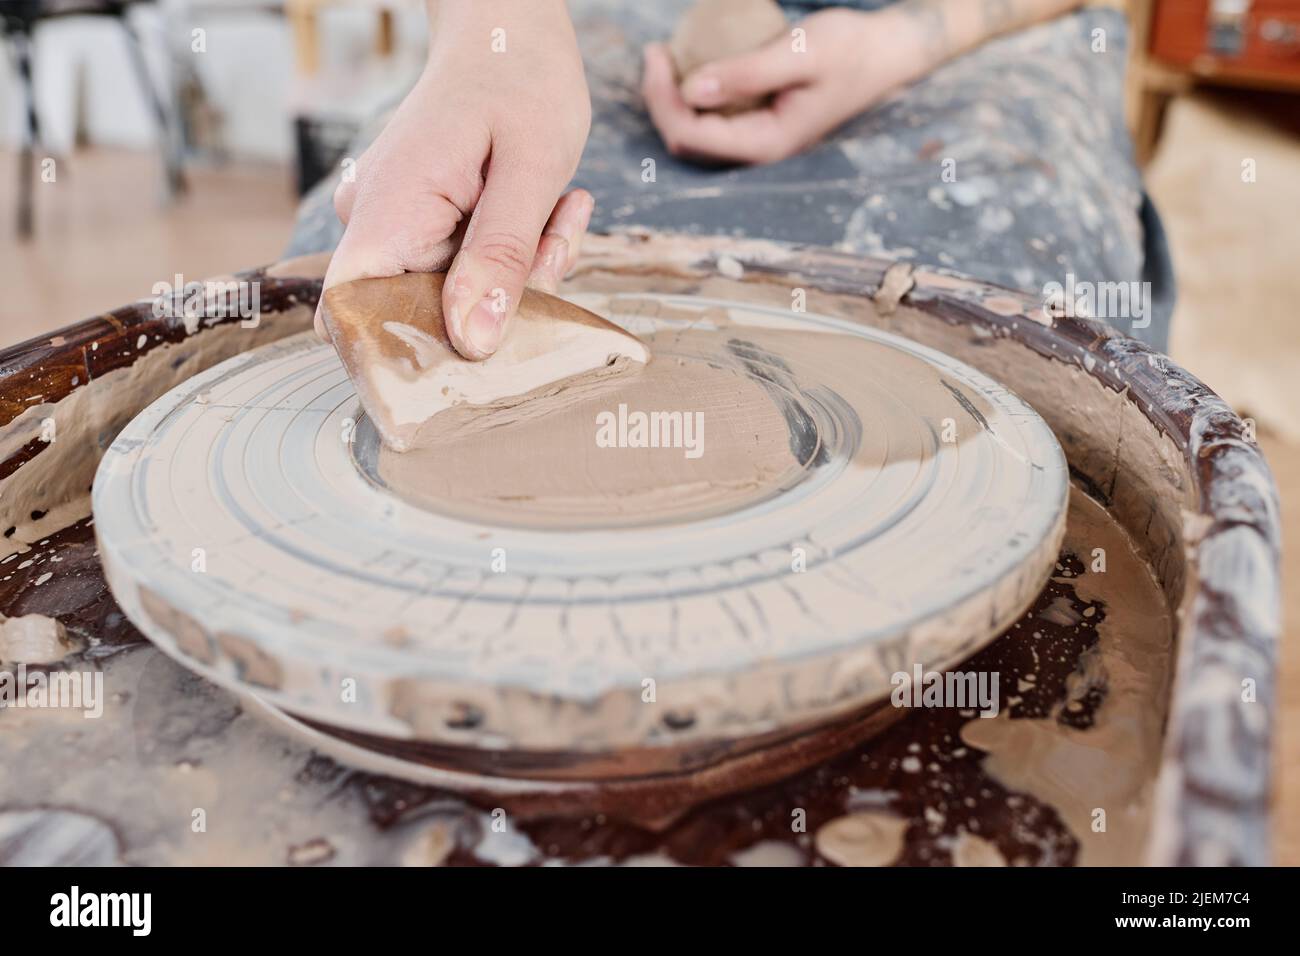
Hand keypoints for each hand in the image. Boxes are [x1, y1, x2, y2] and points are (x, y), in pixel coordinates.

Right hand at [319, 0, 592, 358]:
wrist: (509, 30)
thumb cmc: (519, 80)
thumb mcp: (531, 171)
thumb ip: (503, 257)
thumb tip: (474, 342)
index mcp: (388, 211)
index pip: (352, 313)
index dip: (407, 351)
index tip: (483, 349)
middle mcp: (378, 224)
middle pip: (426, 315)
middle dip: (503, 299)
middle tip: (551, 241)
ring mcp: (399, 227)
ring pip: (459, 298)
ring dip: (522, 272)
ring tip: (554, 210)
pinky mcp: (425, 228)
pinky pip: (470, 271)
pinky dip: (517, 255)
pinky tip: (546, 208)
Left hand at [642, 7, 926, 165]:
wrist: (884, 54)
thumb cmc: (849, 50)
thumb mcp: (801, 53)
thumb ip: (748, 74)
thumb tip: (692, 89)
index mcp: (766, 143)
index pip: (691, 134)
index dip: (662, 98)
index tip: (656, 51)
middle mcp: (758, 151)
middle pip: (685, 140)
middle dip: (659, 100)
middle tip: (654, 50)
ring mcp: (757, 140)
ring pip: (694, 134)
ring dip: (671, 100)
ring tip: (663, 57)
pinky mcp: (757, 125)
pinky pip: (711, 120)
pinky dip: (691, 96)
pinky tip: (688, 64)